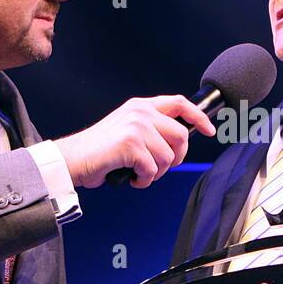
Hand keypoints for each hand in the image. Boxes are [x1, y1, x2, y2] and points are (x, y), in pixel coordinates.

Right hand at [55, 95, 215, 188]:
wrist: (73, 158)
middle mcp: (140, 112)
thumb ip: (151, 127)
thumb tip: (179, 140)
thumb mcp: (127, 127)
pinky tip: (132, 178)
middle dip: (177, 157)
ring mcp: (136, 127)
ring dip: (157, 173)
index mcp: (141, 105)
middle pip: (180, 135)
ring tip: (140, 173)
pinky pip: (152, 169)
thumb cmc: (100, 150)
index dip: (198, 117)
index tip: (209, 130)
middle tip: (161, 167)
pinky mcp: (131, 144)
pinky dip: (144, 180)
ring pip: (168, 157)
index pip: (179, 103)